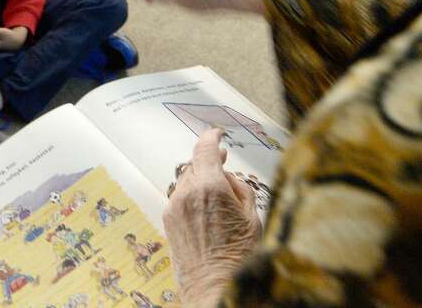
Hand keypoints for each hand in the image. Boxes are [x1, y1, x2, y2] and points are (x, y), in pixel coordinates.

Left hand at [164, 129, 261, 305]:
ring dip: (200, 181)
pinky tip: (206, 211)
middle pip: (195, 165)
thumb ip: (241, 189)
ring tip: (218, 195)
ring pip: (186, 182)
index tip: (216, 134)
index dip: (211, 138)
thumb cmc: (238, 257)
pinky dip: (192, 196)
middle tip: (223, 163)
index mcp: (210, 187)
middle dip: (209, 162)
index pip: (205, 149)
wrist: (214, 287)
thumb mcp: (253, 218)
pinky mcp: (169, 221)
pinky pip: (180, 198)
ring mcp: (174, 207)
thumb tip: (229, 177)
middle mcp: (187, 193)